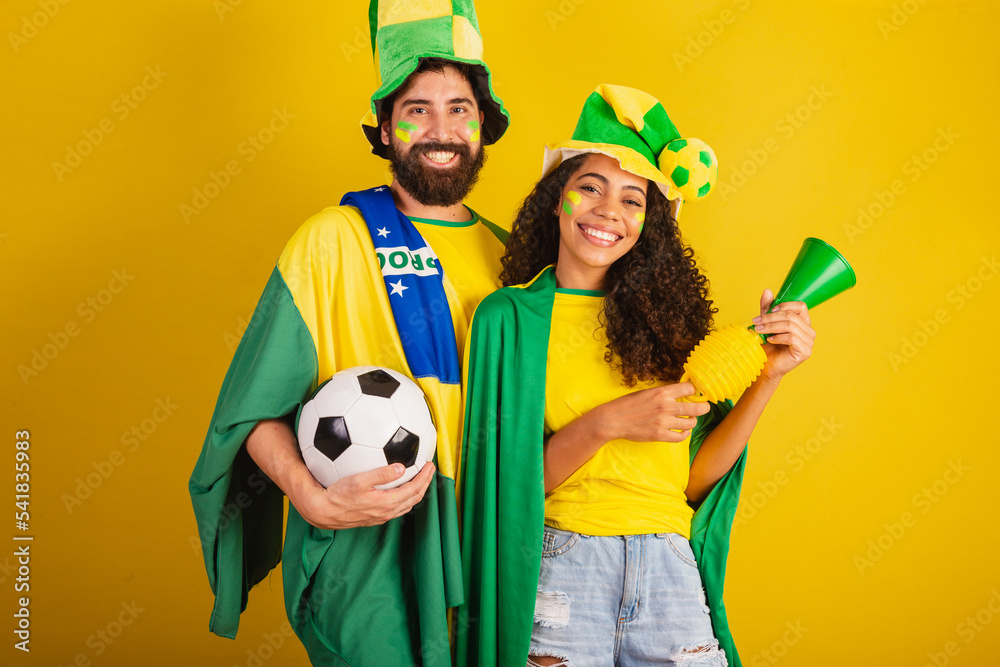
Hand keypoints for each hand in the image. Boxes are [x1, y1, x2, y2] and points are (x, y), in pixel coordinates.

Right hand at [297, 461, 435, 529]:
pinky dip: (405, 497)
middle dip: (425, 484)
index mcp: (387, 503)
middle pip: (414, 498)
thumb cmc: (338, 495)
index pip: (414, 490)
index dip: (425, 477)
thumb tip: (401, 467)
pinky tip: (400, 488)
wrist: (324, 512)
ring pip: (406, 505)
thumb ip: (381, 474)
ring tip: (420, 478)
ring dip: (416, 492)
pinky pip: (397, 508)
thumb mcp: (359, 480)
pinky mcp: (375, 517)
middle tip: (429, 469)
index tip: (430, 465)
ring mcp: (381, 516)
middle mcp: (387, 512)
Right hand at [594, 382, 710, 443]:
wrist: (613, 420)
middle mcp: (666, 406)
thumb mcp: (646, 392)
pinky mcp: (660, 435)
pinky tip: (683, 431)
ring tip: (689, 420)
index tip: (695, 393)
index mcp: (662, 392)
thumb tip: (679, 394)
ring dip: (692, 421)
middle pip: (697, 407)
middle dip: (704, 407)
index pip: (690, 389)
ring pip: (691, 422)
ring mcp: (664, 422)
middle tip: (704, 407)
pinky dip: (685, 434)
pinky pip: (681, 437)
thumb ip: (663, 393)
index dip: (694, 391)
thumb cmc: (627, 404)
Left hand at [752, 289, 815, 381]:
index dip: (784, 305)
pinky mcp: (805, 352)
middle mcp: (809, 331)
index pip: (800, 306)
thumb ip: (767, 308)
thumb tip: (767, 291)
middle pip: (791, 316)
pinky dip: (778, 337)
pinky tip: (770, 340)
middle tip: (756, 321)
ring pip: (791, 326)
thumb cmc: (767, 345)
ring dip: (771, 326)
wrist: (765, 366)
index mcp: (803, 322)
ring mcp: (809, 342)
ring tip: (759, 330)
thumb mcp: (766, 323)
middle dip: (771, 317)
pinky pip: (792, 338)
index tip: (768, 311)